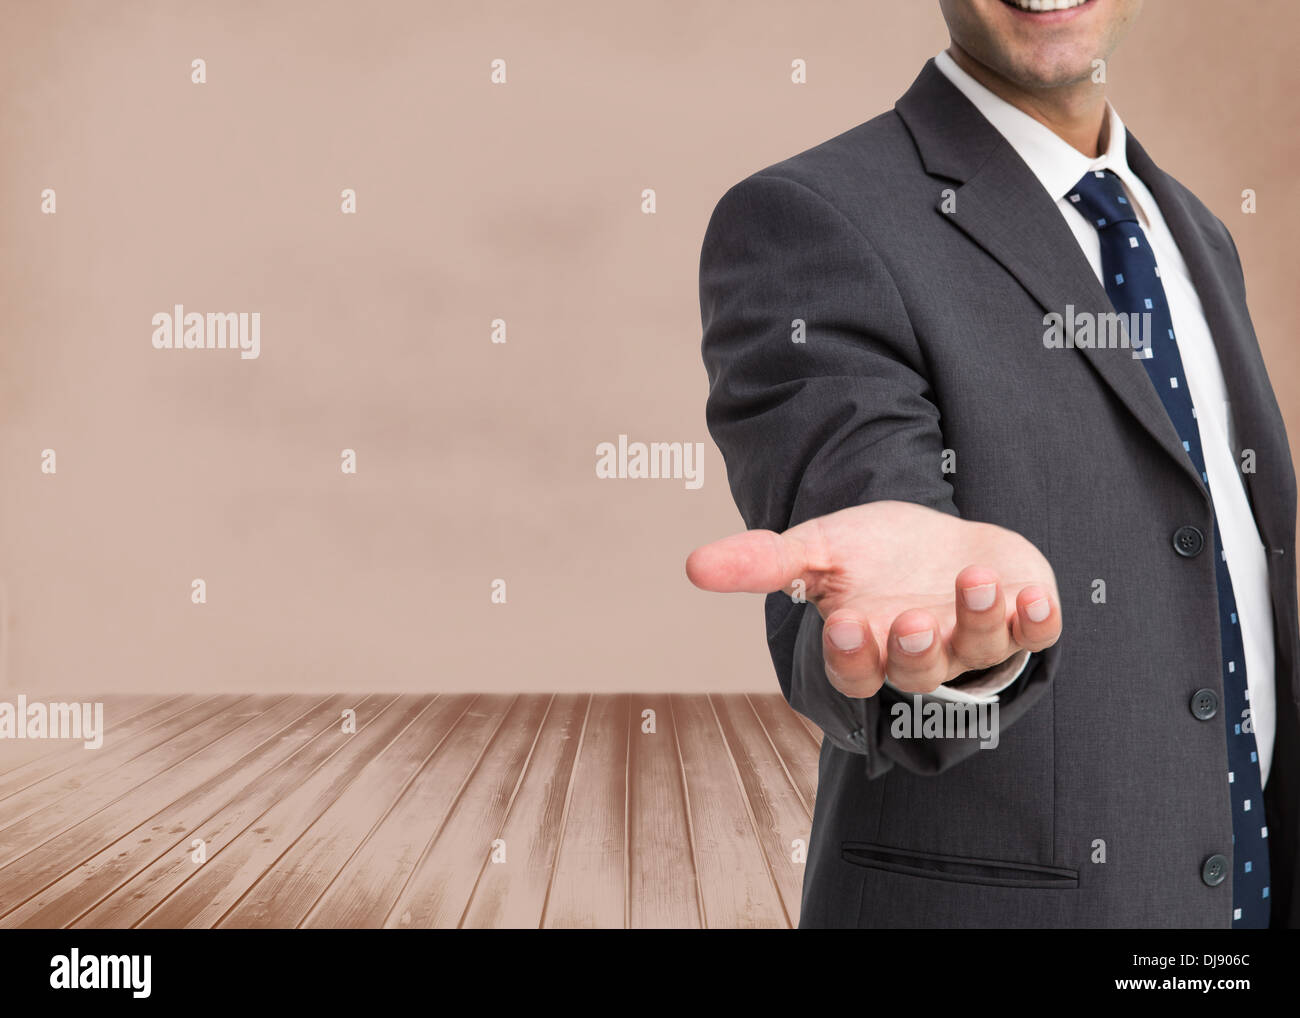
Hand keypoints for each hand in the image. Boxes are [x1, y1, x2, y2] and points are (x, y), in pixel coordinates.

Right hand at [685, 500, 1060, 697]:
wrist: (938, 541)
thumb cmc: (875, 555)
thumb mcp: (820, 549)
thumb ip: (764, 562)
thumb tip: (693, 566)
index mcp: (868, 648)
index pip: (854, 675)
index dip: (851, 658)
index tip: (843, 623)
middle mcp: (922, 656)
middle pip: (917, 673)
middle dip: (914, 650)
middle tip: (910, 620)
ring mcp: (976, 643)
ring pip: (979, 651)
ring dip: (978, 621)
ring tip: (973, 580)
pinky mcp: (1023, 620)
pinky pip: (1036, 636)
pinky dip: (1037, 621)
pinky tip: (1032, 596)